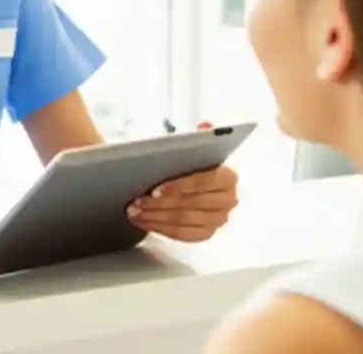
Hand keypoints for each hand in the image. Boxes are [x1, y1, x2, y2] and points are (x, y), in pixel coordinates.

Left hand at [126, 122, 239, 241]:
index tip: (154, 190)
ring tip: (134, 211)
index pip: (202, 183)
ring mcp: (218, 220)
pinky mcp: (206, 233)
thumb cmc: (192, 163)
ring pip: (183, 221)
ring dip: (155, 217)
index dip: (177, 187)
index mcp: (228, 176)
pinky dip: (160, 228)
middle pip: (190, 205)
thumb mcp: (196, 145)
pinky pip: (181, 235)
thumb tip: (205, 126)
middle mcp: (229, 201)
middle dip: (159, 205)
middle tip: (135, 202)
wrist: (196, 182)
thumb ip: (202, 136)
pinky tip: (143, 221)